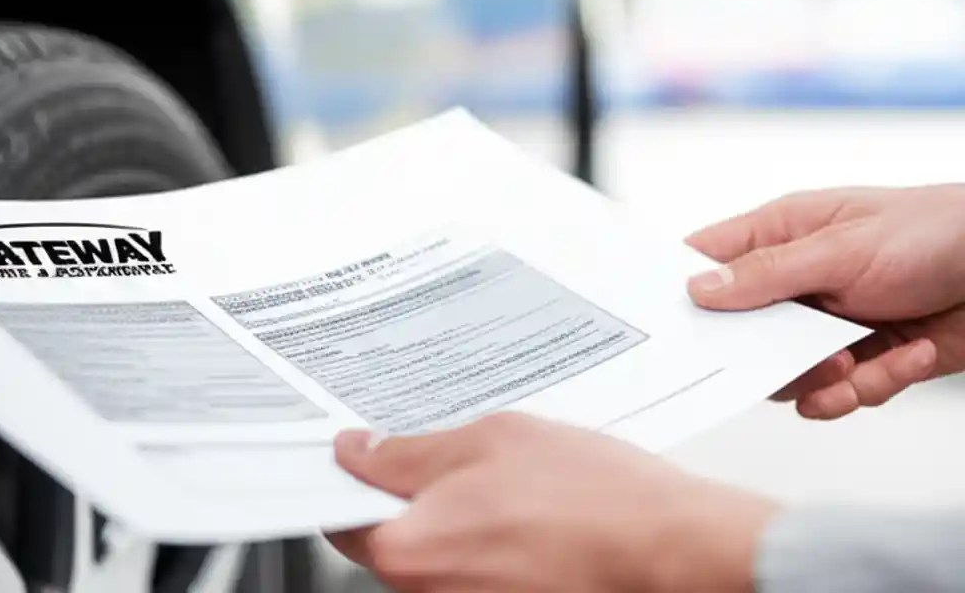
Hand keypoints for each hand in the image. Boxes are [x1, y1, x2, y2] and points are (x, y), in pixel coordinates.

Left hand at [328, 413, 776, 592]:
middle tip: (459, 466)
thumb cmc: (596, 499)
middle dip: (413, 503)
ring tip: (512, 496)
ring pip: (438, 563)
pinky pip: (477, 581)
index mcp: (409, 551)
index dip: (354, 482)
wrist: (675, 551)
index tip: (367, 462)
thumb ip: (407, 452)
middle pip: (392, 545)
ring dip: (457, 528)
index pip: (343, 519)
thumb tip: (360, 452)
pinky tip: (530, 525)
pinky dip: (492, 553)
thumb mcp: (489, 440)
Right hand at [685, 184, 964, 418]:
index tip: (670, 323)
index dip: (683, 288)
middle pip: (742, 334)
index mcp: (783, 234)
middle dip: (766, 356)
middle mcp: (800, 282)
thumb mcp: (842, 249)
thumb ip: (767, 274)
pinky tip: (908, 357)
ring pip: (788, 374)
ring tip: (856, 362)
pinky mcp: (869, 359)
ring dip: (824, 379)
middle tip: (789, 357)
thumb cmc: (938, 233)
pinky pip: (841, 393)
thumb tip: (697, 290)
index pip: (709, 260)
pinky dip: (872, 387)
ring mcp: (831, 324)